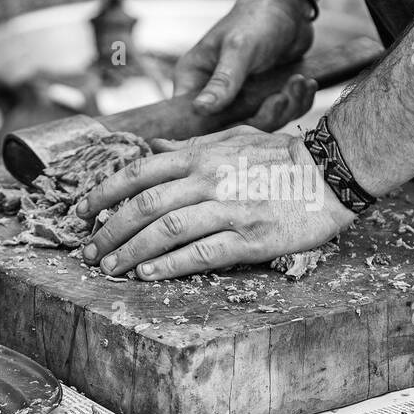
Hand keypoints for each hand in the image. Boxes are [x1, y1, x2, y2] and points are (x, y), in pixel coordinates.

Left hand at [77, 126, 354, 279]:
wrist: (332, 171)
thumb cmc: (282, 156)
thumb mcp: (234, 139)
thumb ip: (192, 147)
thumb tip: (155, 149)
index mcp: (201, 156)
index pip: (139, 173)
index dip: (104, 192)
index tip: (80, 210)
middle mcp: (208, 180)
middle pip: (144, 206)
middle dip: (109, 230)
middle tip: (88, 250)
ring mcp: (229, 209)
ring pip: (166, 232)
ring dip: (131, 252)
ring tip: (110, 267)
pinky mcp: (250, 238)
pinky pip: (201, 254)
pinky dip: (170, 265)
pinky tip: (148, 274)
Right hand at [175, 0, 317, 130]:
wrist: (287, 6)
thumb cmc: (256, 19)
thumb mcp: (239, 48)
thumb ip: (223, 81)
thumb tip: (200, 110)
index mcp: (193, 81)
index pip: (194, 120)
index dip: (218, 130)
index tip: (248, 121)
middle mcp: (213, 95)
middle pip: (233, 127)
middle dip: (264, 116)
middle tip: (282, 97)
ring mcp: (240, 98)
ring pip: (261, 123)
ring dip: (285, 107)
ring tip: (299, 82)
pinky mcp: (264, 98)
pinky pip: (280, 114)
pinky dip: (296, 102)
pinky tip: (306, 83)